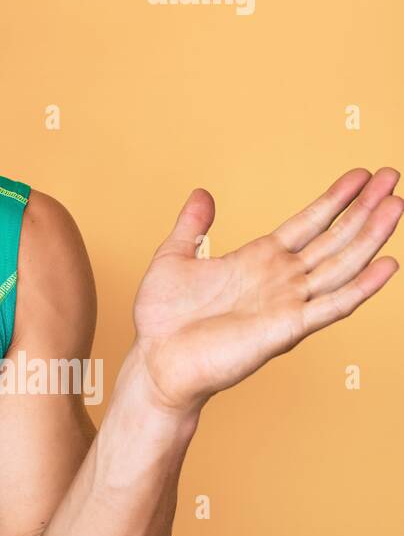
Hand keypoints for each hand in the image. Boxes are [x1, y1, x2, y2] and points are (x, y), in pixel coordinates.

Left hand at [130, 168, 402, 417]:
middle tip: (391, 177)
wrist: (155, 360)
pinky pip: (333, 305)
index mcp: (259, 260)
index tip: (360, 175)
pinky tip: (387, 264)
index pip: (308, 223)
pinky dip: (362, 286)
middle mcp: (281, 279)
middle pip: (334, 238)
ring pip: (341, 264)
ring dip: (370, 236)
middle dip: (364, 208)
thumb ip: (192, 226)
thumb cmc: (163, 317)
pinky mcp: (287, 328)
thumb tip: (202, 193)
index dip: (335, 199)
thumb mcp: (174, 257)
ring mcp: (288, 303)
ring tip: (397, 205)